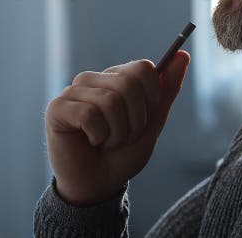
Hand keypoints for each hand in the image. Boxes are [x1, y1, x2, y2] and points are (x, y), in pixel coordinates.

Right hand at [44, 51, 190, 205]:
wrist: (98, 185)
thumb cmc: (122, 154)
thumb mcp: (152, 123)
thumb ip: (167, 89)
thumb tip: (184, 55)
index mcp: (116, 78)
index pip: (143, 68)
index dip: (151, 98)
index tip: (142, 120)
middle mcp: (93, 79)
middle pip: (129, 85)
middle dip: (135, 122)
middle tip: (122, 137)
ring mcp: (73, 91)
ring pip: (110, 101)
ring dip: (116, 134)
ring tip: (104, 142)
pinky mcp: (58, 107)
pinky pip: (89, 115)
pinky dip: (98, 136)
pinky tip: (89, 142)